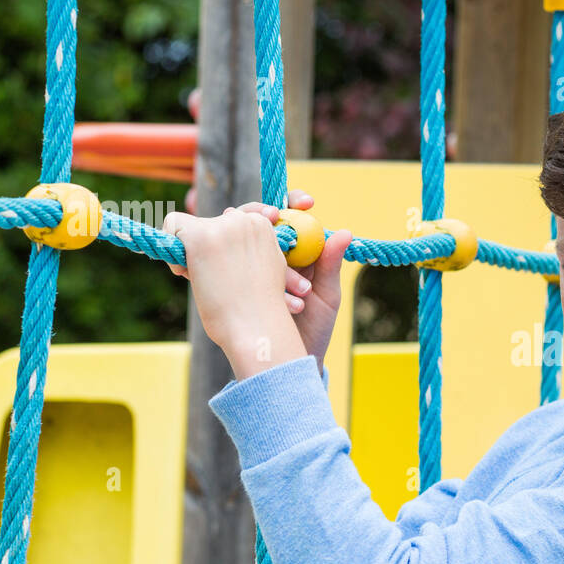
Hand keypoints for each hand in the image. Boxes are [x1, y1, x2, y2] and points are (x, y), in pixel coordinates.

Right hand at [165, 189, 352, 376]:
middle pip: (258, 219)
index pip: (291, 217)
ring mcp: (246, 264)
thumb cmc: (312, 330)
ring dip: (244, 238)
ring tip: (252, 261)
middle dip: (261, 212)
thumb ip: (330, 265)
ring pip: (237, 235)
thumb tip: (344, 231)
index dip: (294, 203)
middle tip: (273, 217)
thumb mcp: (325, 298)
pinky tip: (235, 266)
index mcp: (297, 253)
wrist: (286, 360)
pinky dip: (220, 258)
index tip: (305, 203)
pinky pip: (219, 259)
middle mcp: (270, 253)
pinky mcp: (226, 278)